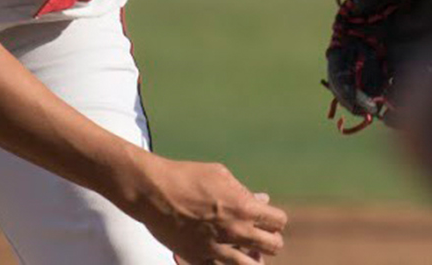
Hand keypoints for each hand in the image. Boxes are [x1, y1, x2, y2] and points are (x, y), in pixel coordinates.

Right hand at [118, 155, 286, 262]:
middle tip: (258, 236)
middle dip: (269, 240)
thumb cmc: (186, 177)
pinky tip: (221, 254)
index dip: (274, 220)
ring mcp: (217, 248)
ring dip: (252, 258)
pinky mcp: (198, 258)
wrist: (152, 192)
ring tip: (244, 250)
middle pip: (273, 246)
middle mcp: (235, 231)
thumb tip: (261, 199)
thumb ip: (243, 190)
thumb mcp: (220, 175)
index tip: (266, 218)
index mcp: (243, 208)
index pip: (278, 222)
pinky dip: (224, 264)